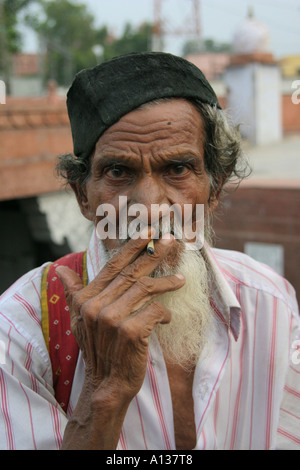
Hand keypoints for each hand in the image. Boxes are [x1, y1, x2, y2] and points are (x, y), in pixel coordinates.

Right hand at [56, 230, 184, 448]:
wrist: (107, 383)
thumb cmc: (98, 348)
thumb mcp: (79, 319)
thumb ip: (73, 292)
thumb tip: (59, 270)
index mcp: (86, 299)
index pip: (113, 265)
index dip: (132, 247)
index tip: (149, 233)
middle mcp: (97, 305)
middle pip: (132, 272)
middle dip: (154, 254)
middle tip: (171, 240)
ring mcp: (113, 318)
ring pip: (146, 288)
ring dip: (166, 282)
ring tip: (181, 279)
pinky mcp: (131, 331)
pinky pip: (155, 310)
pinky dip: (165, 312)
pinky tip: (167, 316)